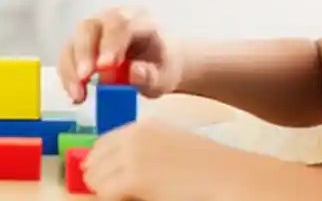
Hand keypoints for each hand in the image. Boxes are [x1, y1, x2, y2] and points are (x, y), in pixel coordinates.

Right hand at [58, 6, 183, 103]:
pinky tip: (76, 95)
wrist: (158, 63)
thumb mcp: (165, 75)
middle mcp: (112, 18)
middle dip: (84, 52)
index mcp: (139, 20)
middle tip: (84, 78)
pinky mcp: (82, 42)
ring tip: (77, 95)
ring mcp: (95, 28)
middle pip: (91, 26)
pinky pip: (68, 54)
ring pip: (75, 38)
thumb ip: (151, 75)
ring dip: (71, 66)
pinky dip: (68, 74)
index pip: (121, 24)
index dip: (110, 43)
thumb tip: (134, 71)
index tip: (104, 66)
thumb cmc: (161, 66)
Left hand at [83, 119, 255, 200]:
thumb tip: (111, 170)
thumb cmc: (207, 168)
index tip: (104, 180)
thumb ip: (142, 151)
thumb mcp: (170, 148)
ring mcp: (132, 154)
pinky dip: (112, 200)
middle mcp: (134, 135)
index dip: (100, 164)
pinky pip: (105, 193)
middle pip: (94, 160)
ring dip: (106, 192)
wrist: (227, 175)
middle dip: (100, 178)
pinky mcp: (135, 176)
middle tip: (115, 194)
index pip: (102, 144)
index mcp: (142, 127)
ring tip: (127, 198)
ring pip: (96, 178)